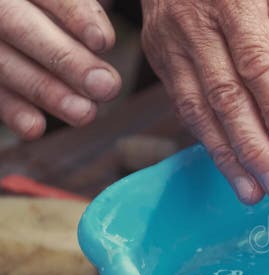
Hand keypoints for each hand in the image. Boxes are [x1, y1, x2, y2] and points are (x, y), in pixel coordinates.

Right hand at [0, 0, 120, 138]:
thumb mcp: (69, 2)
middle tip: (107, 87)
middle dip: (66, 59)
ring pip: (4, 63)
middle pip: (22, 27)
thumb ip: (88, 7)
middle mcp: (0, 5)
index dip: (77, 16)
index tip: (104, 42)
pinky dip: (11, 110)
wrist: (13, 14)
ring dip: (46, 92)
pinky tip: (36, 128)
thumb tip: (116, 25)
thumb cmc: (56, 8)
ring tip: (85, 113)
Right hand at [141, 0, 268, 203]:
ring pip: (198, 110)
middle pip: (226, 97)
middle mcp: (193, 26)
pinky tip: (232, 169)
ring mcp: (170, 44)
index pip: (258, 66)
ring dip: (228, 158)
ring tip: (254, 193)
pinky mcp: (159, 59)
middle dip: (256, 149)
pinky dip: (209, 141)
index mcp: (230, 2)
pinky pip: (184, 107)